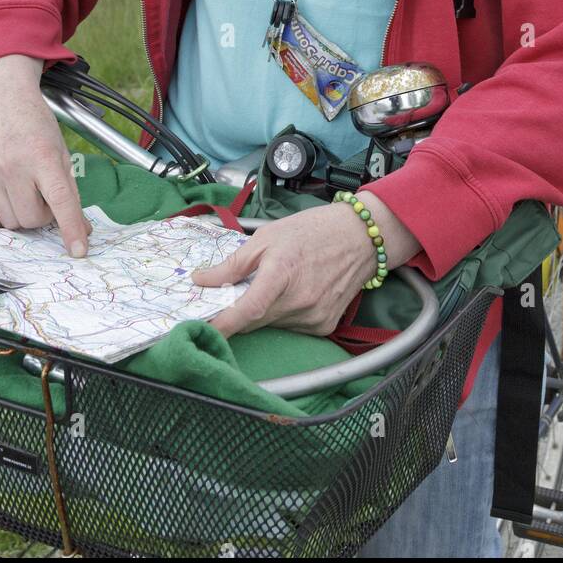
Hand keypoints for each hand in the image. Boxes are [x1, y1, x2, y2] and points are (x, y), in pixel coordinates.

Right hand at [0, 55, 91, 255]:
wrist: (2, 102)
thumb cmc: (36, 127)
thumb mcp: (62, 152)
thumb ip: (71, 192)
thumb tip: (83, 230)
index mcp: (43, 156)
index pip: (60, 200)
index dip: (71, 228)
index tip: (79, 250)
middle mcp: (12, 166)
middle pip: (32, 219)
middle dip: (44, 216)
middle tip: (44, 196)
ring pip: (11, 223)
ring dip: (22, 215)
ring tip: (25, 190)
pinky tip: (5, 196)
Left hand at [192, 192, 419, 338]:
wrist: (361, 237)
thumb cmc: (312, 230)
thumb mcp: (267, 237)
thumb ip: (233, 263)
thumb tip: (201, 280)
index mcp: (281, 274)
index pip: (247, 310)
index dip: (222, 325)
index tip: (202, 331)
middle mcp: (299, 301)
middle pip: (254, 321)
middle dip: (239, 311)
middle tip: (237, 293)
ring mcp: (314, 316)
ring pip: (272, 325)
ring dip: (264, 312)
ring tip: (278, 284)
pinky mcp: (324, 325)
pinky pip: (292, 327)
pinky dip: (285, 315)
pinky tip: (296, 292)